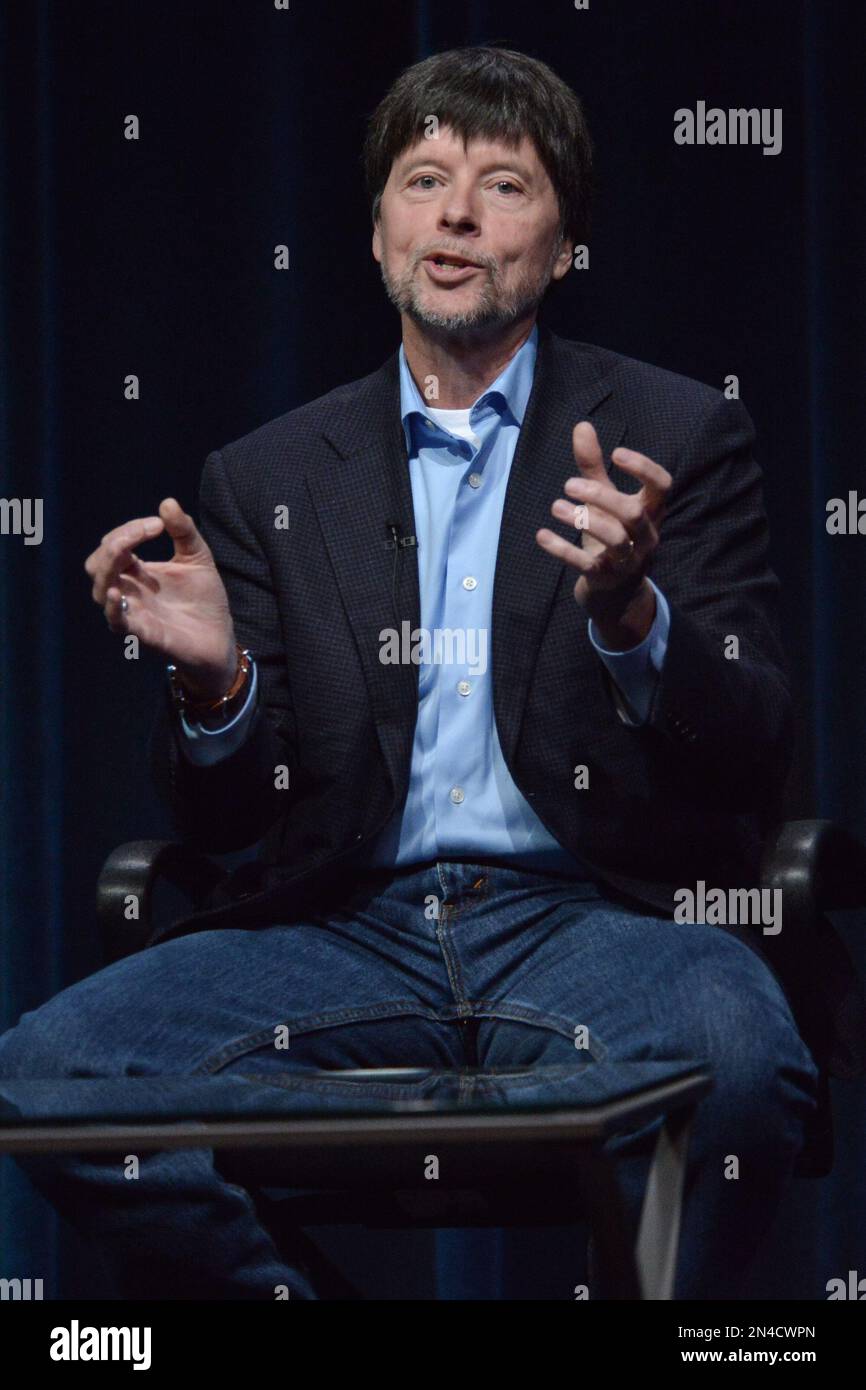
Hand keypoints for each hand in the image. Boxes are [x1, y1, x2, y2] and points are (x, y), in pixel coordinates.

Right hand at [84, 498, 236, 697]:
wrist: (220, 636)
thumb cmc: (204, 599)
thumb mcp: (197, 557)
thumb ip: (183, 531)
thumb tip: (167, 502)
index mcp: (136, 572)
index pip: (114, 546)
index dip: (129, 531)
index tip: (158, 524)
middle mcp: (129, 591)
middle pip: (97, 565)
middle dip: (113, 545)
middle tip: (143, 533)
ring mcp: (133, 613)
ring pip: (101, 592)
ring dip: (108, 569)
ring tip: (127, 553)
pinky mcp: (143, 634)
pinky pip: (117, 622)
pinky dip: (113, 608)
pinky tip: (120, 593)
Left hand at [535, 421, 671, 643]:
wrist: (615, 593)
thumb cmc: (612, 536)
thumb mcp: (605, 502)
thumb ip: (594, 467)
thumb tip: (582, 425)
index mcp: (651, 513)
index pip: (662, 486)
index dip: (644, 468)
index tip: (616, 453)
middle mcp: (645, 536)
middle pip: (633, 513)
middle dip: (600, 496)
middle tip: (568, 485)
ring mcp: (628, 560)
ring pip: (615, 539)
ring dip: (583, 520)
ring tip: (556, 506)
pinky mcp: (605, 578)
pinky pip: (586, 564)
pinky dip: (562, 549)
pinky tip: (542, 536)